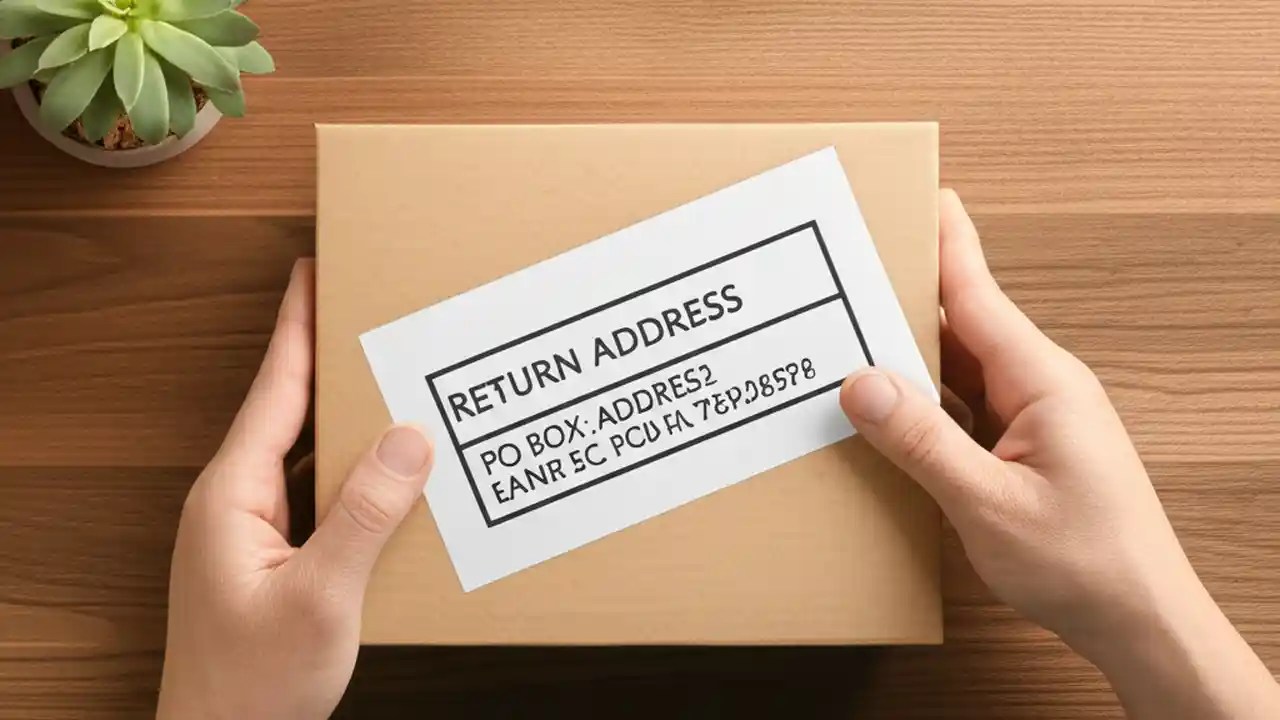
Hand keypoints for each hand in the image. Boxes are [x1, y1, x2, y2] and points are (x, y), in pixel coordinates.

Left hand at [157, 261, 433, 719]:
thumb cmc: (252, 687)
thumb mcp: (321, 599)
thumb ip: (365, 516)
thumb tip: (407, 440)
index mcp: (233, 495)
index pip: (273, 391)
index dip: (297, 327)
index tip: (315, 271)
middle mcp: (234, 502)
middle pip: (287, 409)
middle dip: (325, 356)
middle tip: (365, 309)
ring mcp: (248, 530)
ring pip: (302, 451)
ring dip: (341, 413)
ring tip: (384, 375)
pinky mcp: (268, 556)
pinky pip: (313, 491)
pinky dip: (348, 468)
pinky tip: (383, 467)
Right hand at [840, 191, 1278, 718]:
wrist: (1140, 620)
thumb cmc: (1085, 564)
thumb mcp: (989, 504)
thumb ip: (923, 442)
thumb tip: (862, 383)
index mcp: (1041, 380)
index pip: (977, 293)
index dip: (942, 241)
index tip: (914, 193)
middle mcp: (1038, 386)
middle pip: (958, 323)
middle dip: (902, 297)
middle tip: (845, 270)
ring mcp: (1033, 416)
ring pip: (956, 368)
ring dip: (906, 358)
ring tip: (846, 339)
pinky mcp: (1023, 446)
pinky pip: (963, 406)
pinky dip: (922, 404)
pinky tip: (885, 413)